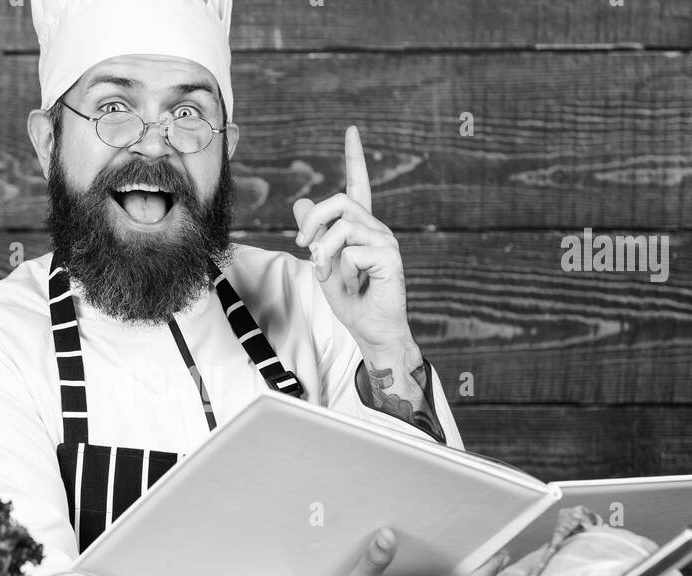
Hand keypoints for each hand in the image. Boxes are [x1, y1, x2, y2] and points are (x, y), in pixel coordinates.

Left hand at [293, 125, 411, 355]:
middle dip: (313, 221)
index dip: (355, 157)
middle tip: (302, 246)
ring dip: (324, 251)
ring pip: (343, 227)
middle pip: (340, 202)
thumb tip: (300, 203)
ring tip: (327, 272)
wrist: (370, 329)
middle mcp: (377, 228)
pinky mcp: (390, 258)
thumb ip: (314, 235)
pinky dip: (342, 271)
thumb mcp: (323, 263)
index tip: (351, 131)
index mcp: (361, 227)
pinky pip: (353, 252)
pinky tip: (354, 284)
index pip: (359, 184)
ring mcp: (386, 241)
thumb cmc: (351, 299)